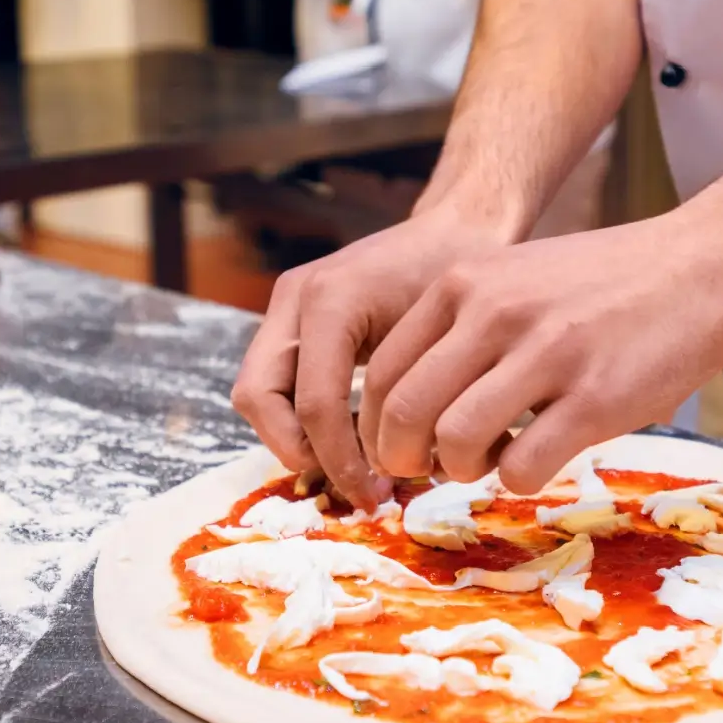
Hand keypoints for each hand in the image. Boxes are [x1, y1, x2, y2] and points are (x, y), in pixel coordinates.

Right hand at [231, 210, 514, 508]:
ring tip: (353, 466)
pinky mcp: (292, 319)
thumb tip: (397, 472)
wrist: (457, 228)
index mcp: (332, 298)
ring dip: (297, 438)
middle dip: (299, 451)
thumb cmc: (465, 275)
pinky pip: (277, 383)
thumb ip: (414, 398)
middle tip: (350, 484)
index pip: (315, 402)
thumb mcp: (448, 335)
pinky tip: (355, 438)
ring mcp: (287, 305)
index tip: (374, 495)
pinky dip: (303, 419)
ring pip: (259, 395)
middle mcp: (297, 297)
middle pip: (258, 398)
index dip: (338, 460)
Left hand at [359, 210, 722, 493]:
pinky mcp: (594, 398)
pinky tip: (539, 459)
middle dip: (404, 461)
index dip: (377, 428)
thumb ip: (462, 328)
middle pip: (404, 412)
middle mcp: (495, 314)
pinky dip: (518, 479)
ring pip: (454, 442)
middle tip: (427, 472)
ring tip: (488, 460)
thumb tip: (408, 409)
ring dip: (461, 471)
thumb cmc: (604, 284)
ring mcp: (545, 355)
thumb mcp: (515, 278)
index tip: (399, 450)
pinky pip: (521, 466)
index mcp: (465, 285)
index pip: (382, 372)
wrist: (701, 267)